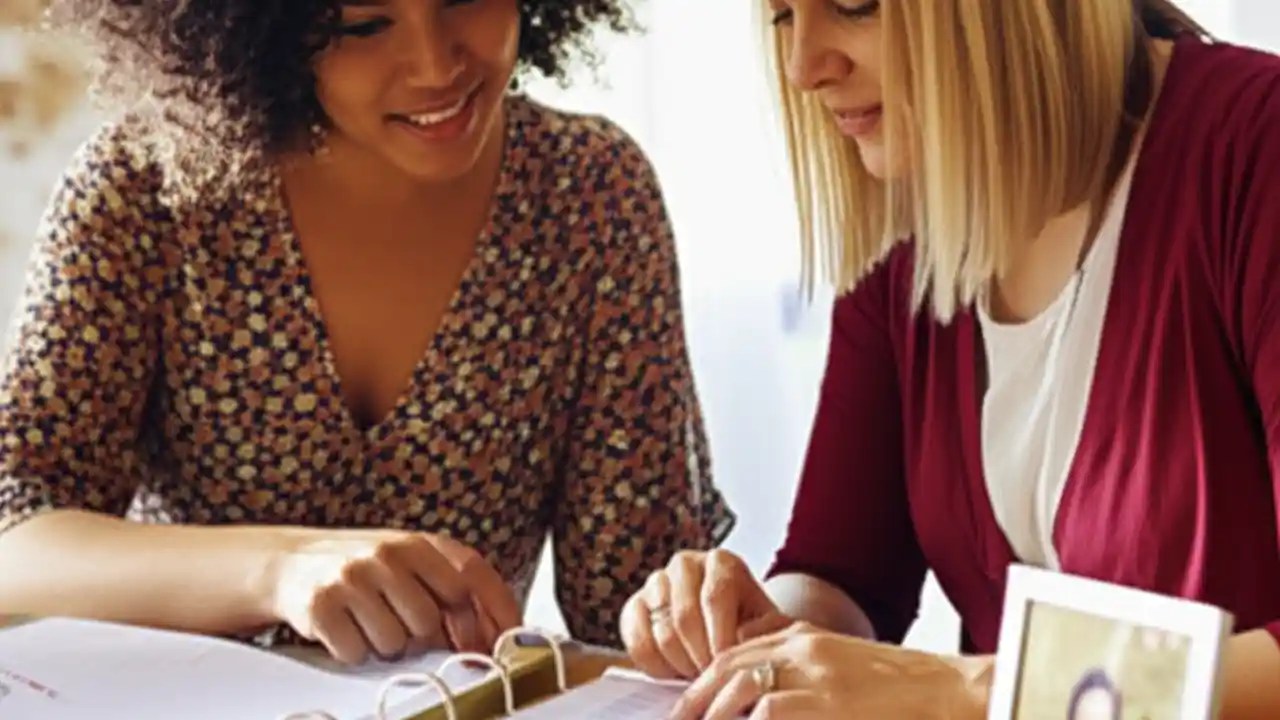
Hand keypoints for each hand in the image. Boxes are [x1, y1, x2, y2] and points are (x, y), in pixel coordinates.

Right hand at [270, 529, 521, 664]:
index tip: (502, 642)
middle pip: (430, 622)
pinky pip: (356, 653)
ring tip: (368, 622)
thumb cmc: (364, 571)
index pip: (472, 576)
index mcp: (419, 543)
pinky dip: (352, 651)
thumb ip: (451, 589)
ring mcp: (353, 577)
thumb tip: (496, 636)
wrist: (289, 563)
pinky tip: (344, 629)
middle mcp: (388, 554)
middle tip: (398, 624)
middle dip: (420, 637)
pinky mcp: (321, 605)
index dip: (491, 613)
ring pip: (394, 644)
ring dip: (384, 646)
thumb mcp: (410, 565)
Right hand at [619, 550, 790, 679]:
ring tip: (697, 674)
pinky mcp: (635, 605)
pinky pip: (637, 640)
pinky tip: (672, 672)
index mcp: (722, 562)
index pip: (714, 597)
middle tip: (711, 677)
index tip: (726, 666)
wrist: (726, 631)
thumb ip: (767, 629)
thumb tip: (746, 638)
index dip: (721, 638)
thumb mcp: (768, 626)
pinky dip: (654, 664)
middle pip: (685, 616)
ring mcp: (656, 582)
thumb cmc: (750, 628)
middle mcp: (685, 564)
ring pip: (661, 632)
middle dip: (700, 656)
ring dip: (681, 663)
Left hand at [670, 622, 992, 719]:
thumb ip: (799, 666)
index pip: (737, 652)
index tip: (685, 705)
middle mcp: (803, 650)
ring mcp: (814, 677)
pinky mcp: (825, 704)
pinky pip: (768, 713)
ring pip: (741, 691)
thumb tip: (755, 686)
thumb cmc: (896, 688)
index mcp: (805, 637)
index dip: (704, 681)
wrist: (946, 691)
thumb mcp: (840, 664)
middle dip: (696, 700)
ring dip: (715, 714)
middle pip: (729, 668)